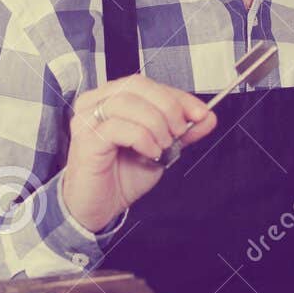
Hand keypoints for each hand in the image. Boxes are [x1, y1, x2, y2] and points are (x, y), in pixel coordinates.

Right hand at [62, 75, 218, 232]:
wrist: (98, 207)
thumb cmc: (120, 177)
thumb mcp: (160, 149)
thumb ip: (181, 132)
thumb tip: (206, 117)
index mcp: (111, 98)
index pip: (147, 84)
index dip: (178, 96)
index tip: (201, 113)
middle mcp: (96, 103)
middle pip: (137, 85)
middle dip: (168, 106)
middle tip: (180, 130)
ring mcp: (87, 119)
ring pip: (128, 102)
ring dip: (155, 123)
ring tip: (162, 145)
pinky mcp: (86, 139)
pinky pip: (118, 127)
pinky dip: (142, 138)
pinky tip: (149, 152)